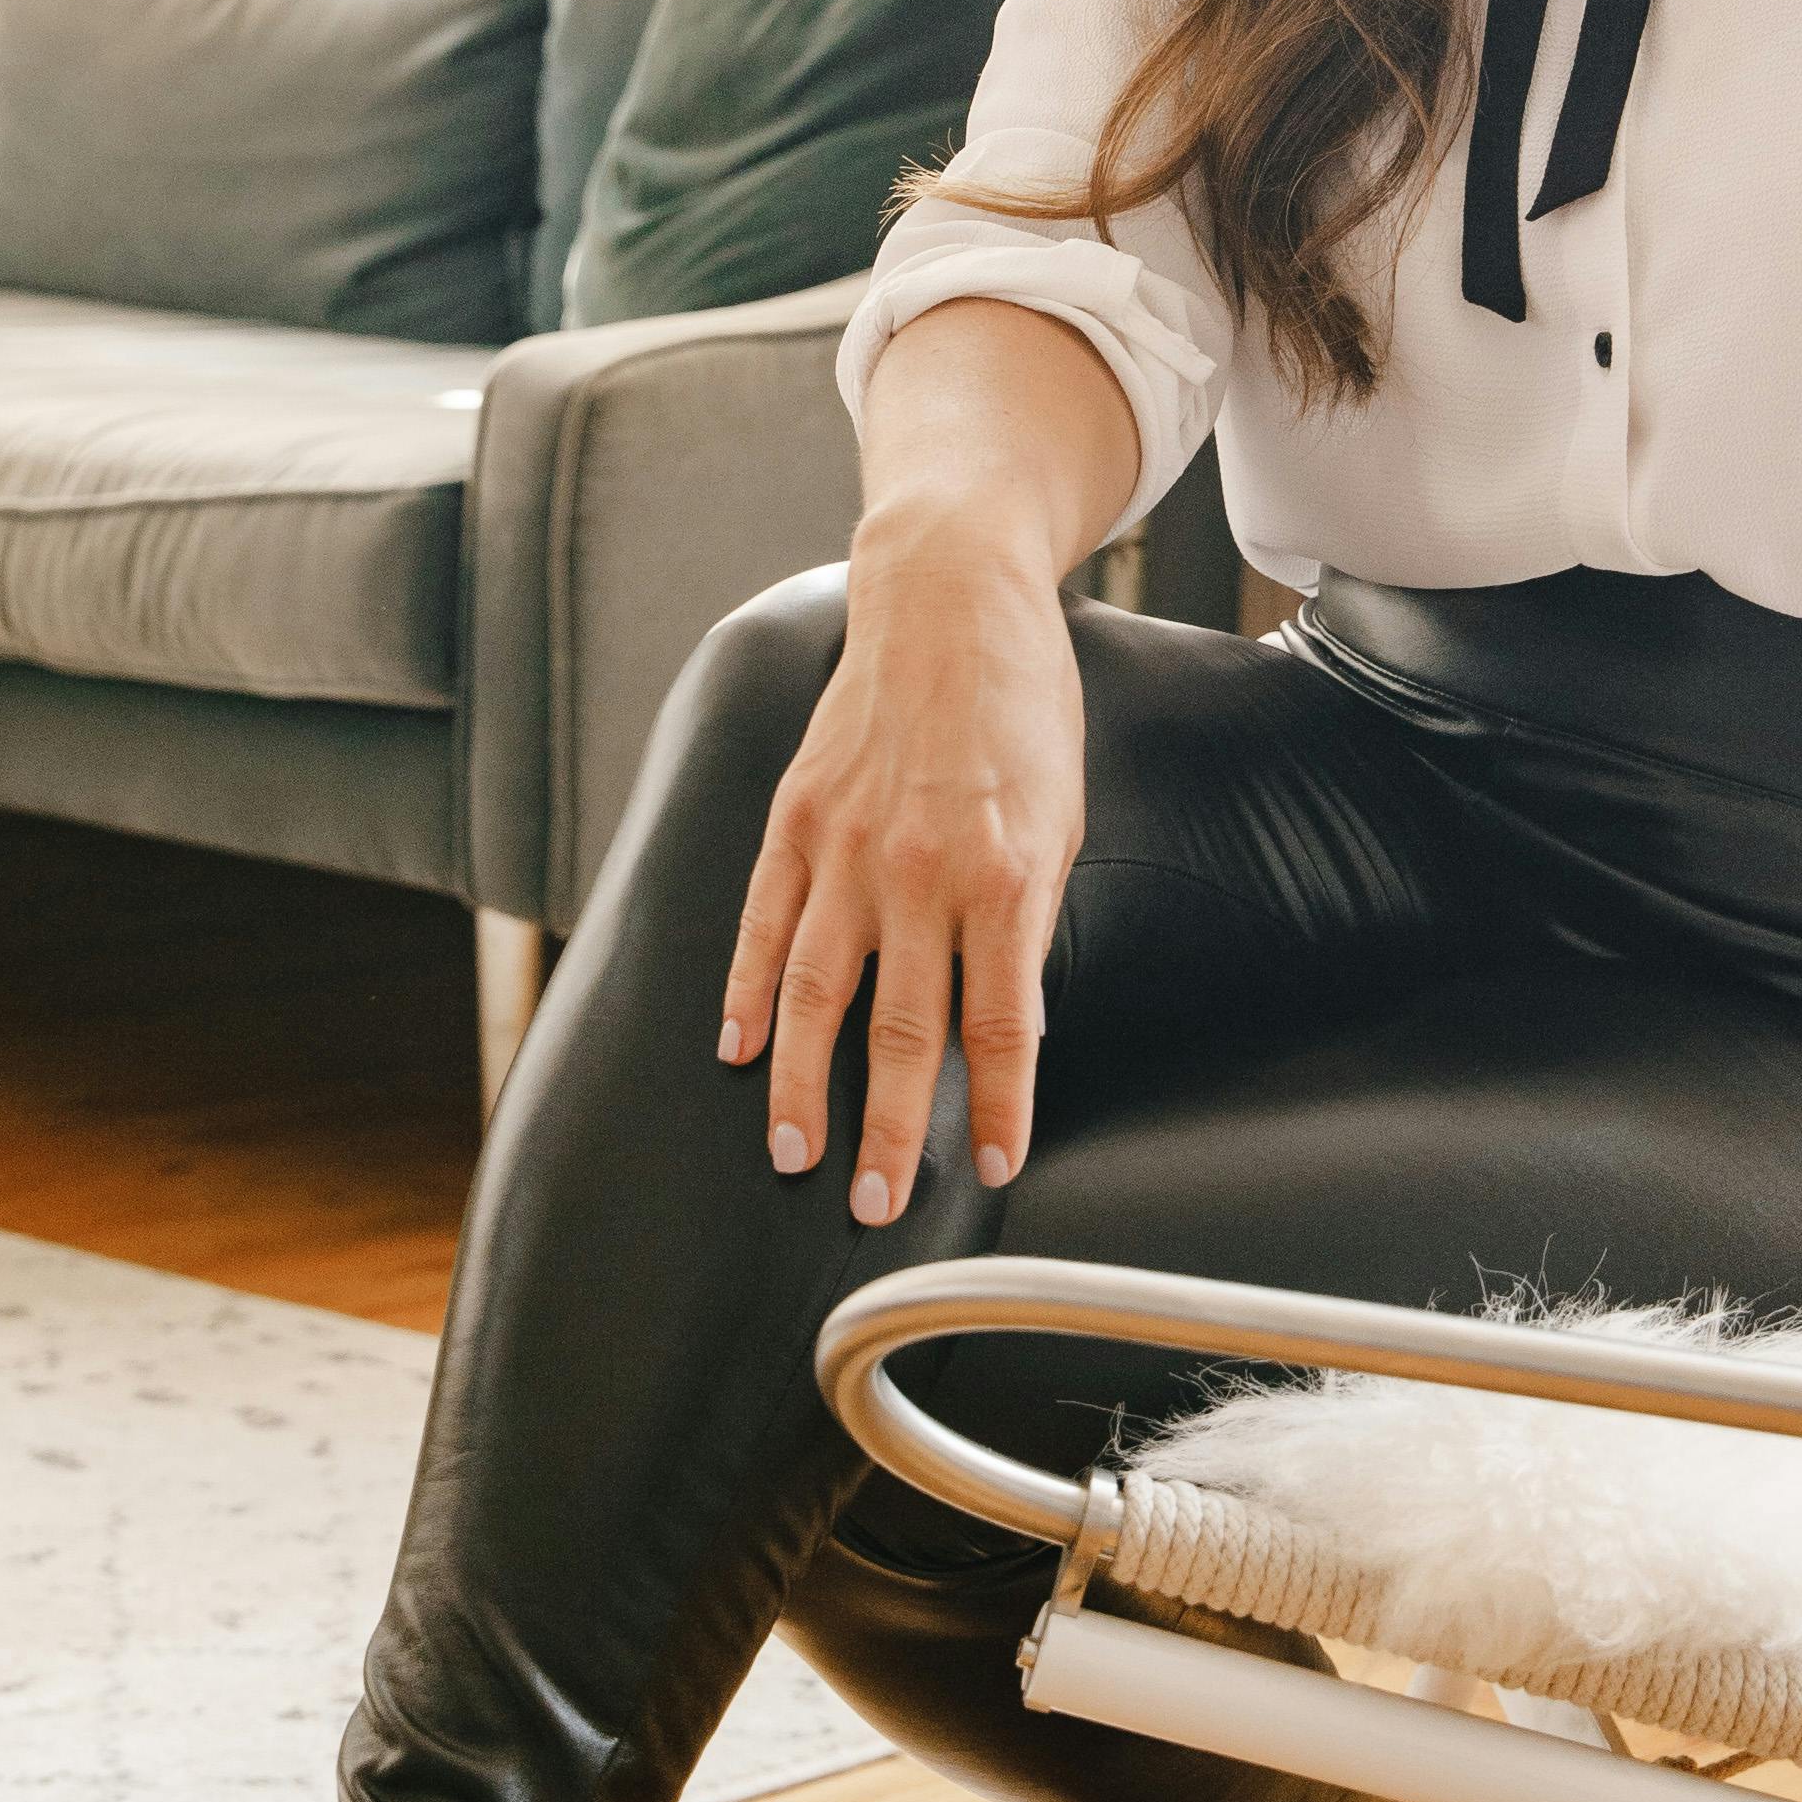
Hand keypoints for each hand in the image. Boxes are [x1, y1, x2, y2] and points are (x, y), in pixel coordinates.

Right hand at [718, 511, 1086, 1222]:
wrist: (950, 596)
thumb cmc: (1021, 704)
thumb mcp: (1060, 812)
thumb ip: (1028, 914)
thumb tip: (1010, 1015)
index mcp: (1004, 872)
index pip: (999, 1025)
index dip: (995, 1107)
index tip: (991, 1164)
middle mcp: (920, 869)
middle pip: (902, 1030)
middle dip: (889, 1131)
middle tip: (873, 1205)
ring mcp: (846, 845)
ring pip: (816, 993)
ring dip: (803, 1085)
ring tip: (794, 1153)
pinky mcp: (795, 816)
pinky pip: (764, 923)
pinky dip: (749, 992)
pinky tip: (742, 1047)